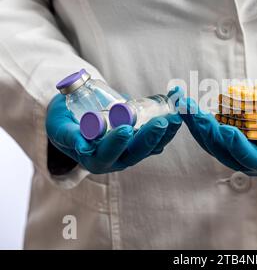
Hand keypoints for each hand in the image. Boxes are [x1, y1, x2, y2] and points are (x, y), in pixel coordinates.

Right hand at [46, 87, 182, 173]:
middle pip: (135, 152)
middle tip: (161, 123)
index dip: (117, 143)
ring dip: (164, 134)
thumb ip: (69, 135)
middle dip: (149, 138)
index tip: (126, 129)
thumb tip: (81, 145)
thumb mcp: (60, 128)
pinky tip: (177, 115)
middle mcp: (115, 160)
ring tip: (176, 118)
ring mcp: (129, 153)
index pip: (107, 154)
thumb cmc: (64, 123)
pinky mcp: (140, 144)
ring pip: (150, 147)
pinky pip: (156, 139)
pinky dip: (167, 128)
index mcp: (94, 160)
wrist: (74, 120)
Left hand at [179, 92, 256, 175]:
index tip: (228, 131)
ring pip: (210, 140)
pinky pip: (210, 129)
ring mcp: (237, 148)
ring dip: (194, 122)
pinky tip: (185, 103)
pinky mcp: (230, 134)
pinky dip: (197, 117)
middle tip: (192, 110)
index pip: (249, 159)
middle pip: (222, 149)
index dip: (237, 147)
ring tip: (182, 102)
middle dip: (205, 130)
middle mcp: (248, 159)